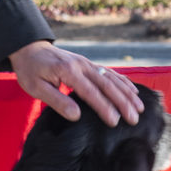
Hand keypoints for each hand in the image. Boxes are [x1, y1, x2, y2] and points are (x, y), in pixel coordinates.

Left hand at [8, 41, 143, 124]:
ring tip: (139, 108)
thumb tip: (76, 115)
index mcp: (68, 71)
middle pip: (107, 85)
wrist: (30, 48)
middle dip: (122, 102)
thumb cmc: (31, 70)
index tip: (115, 122)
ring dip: (127, 93)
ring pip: (112, 78)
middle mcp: (82, 65)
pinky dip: (123, 82)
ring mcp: (88, 63)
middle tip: (134, 119)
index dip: (104, 107)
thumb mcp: (36, 88)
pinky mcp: (89, 64)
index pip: (90, 92)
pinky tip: (133, 92)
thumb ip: (57, 100)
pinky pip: (110, 73)